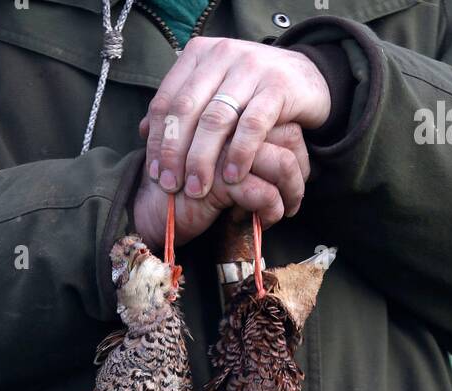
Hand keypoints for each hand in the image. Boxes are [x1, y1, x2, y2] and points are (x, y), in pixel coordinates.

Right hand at [133, 124, 309, 251]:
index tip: (295, 174)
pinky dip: (272, 210)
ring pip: (282, 162)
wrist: (151, 210)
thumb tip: (294, 158)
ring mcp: (225, 149)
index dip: (296, 147)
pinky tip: (267, 220)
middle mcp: (229, 122)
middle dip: (299, 170)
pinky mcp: (219, 181)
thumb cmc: (190, 186)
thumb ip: (248, 149)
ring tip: (287, 209)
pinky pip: (264, 192)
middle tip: (295, 196)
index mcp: (229, 109)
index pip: (280, 118)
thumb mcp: (223, 162)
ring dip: (291, 190)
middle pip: (288, 134)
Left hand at [139, 38, 328, 198]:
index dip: (158, 140)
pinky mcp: (278, 86)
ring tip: (197, 188)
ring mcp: (251, 67)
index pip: (167, 100)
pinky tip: (232, 177)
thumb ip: (182, 106)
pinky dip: (240, 153)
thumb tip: (142, 131)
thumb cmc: (251, 92)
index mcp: (199, 55)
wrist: (305, 76)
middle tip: (170, 185)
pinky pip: (253, 124)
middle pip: (186, 109)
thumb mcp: (213, 91)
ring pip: (216, 118)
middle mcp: (222, 55)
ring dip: (203, 158)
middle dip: (175, 153)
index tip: (154, 173)